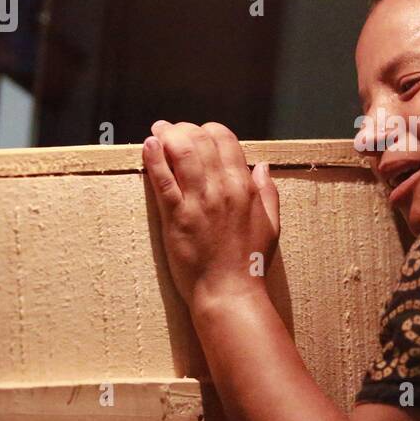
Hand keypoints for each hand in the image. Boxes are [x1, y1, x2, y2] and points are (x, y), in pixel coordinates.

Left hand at [142, 121, 279, 306]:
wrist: (230, 292)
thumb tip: (262, 165)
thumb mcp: (271, 224)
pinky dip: (153, 158)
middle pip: (201, 140)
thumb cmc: (249, 262)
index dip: (209, 130)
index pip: (226, 139)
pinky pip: (163, 179)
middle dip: (184, 128)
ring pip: (181, 153)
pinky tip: (148, 145)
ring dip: (167, 136)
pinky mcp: (177, 217)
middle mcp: (223, 188)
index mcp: (245, 187)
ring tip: (158, 132)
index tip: (198, 134)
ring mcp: (199, 202)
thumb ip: (268, 192)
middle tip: (171, 130)